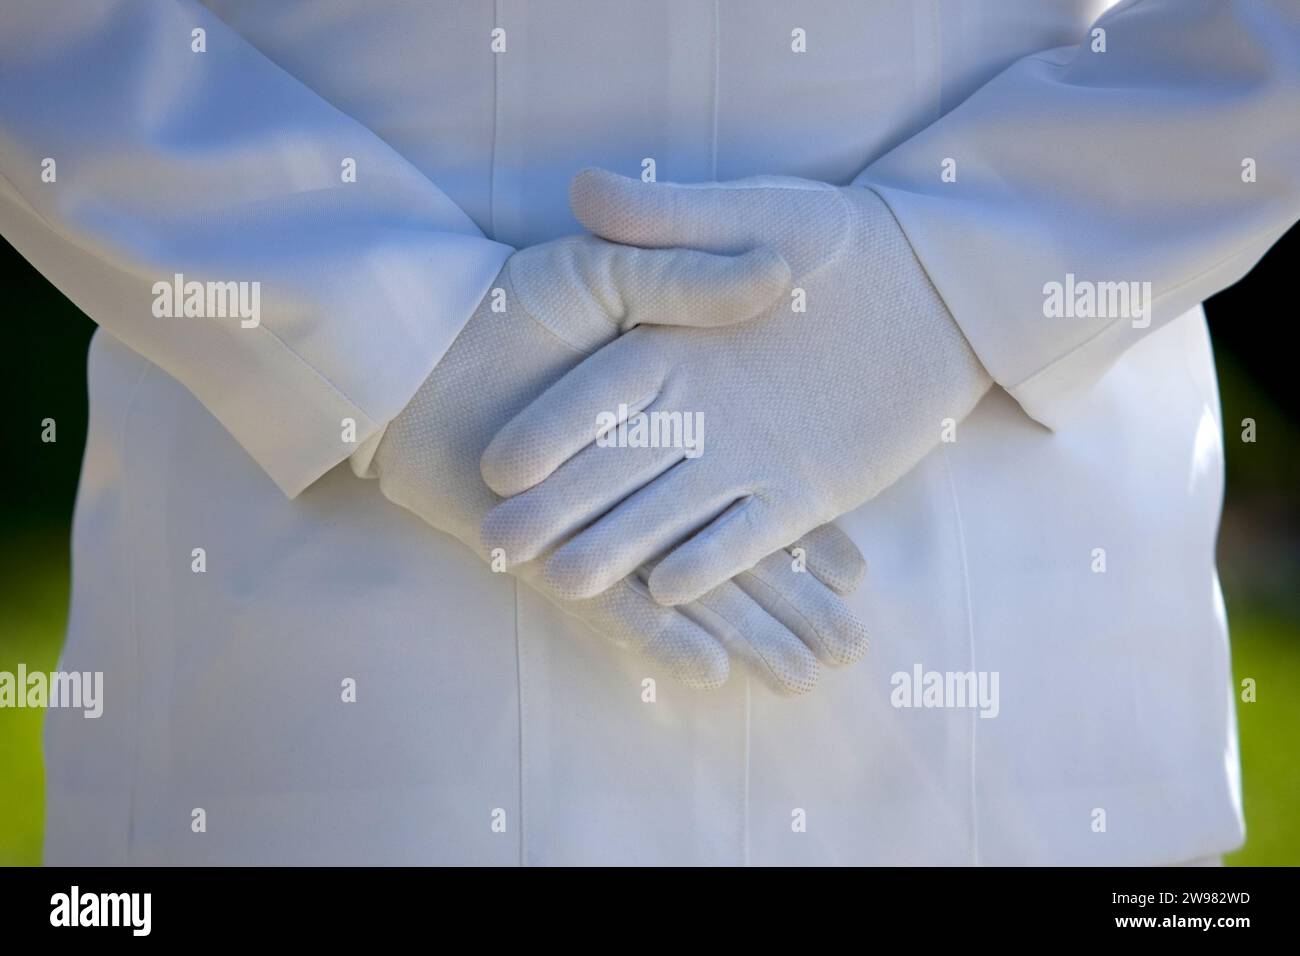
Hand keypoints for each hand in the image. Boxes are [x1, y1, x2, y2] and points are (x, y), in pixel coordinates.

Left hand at [361, 235, 869, 693]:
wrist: (419, 347)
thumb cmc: (511, 301)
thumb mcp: (603, 266)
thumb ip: (674, 260)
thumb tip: (773, 268)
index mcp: (671, 396)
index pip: (759, 477)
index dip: (803, 518)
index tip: (859, 561)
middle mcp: (655, 460)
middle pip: (738, 540)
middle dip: (791, 598)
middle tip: (854, 646)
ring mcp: (613, 512)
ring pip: (689, 575)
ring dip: (748, 631)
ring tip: (811, 674)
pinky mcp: (566, 550)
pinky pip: (622, 600)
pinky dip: (660, 633)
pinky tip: (713, 670)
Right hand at [481, 169, 991, 606]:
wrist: (927, 285)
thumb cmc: (840, 239)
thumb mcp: (760, 213)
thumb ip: (676, 218)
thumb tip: (585, 189)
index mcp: (668, 349)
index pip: (590, 395)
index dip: (545, 427)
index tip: (497, 465)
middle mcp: (691, 414)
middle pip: (611, 466)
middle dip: (556, 506)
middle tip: (501, 545)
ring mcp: (740, 460)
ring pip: (666, 515)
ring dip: (617, 549)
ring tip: (565, 582)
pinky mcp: (793, 494)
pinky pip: (744, 537)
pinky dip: (711, 563)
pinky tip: (670, 590)